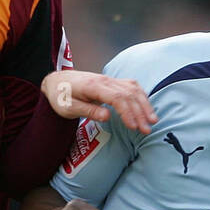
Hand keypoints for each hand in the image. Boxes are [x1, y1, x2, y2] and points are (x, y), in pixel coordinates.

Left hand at [41, 70, 156, 133]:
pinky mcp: (112, 82)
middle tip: (147, 130)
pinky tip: (146, 108)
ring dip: (144, 105)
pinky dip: (141, 97)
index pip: (117, 98)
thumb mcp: (68, 108)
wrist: (56, 81)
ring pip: (133, 89)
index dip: (128, 113)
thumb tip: (107, 117)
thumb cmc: (60, 96)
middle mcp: (105, 80)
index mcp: (94, 86)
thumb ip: (88, 111)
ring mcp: (110, 79)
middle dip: (140, 112)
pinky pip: (131, 86)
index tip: (134, 127)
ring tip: (152, 121)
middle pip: (129, 94)